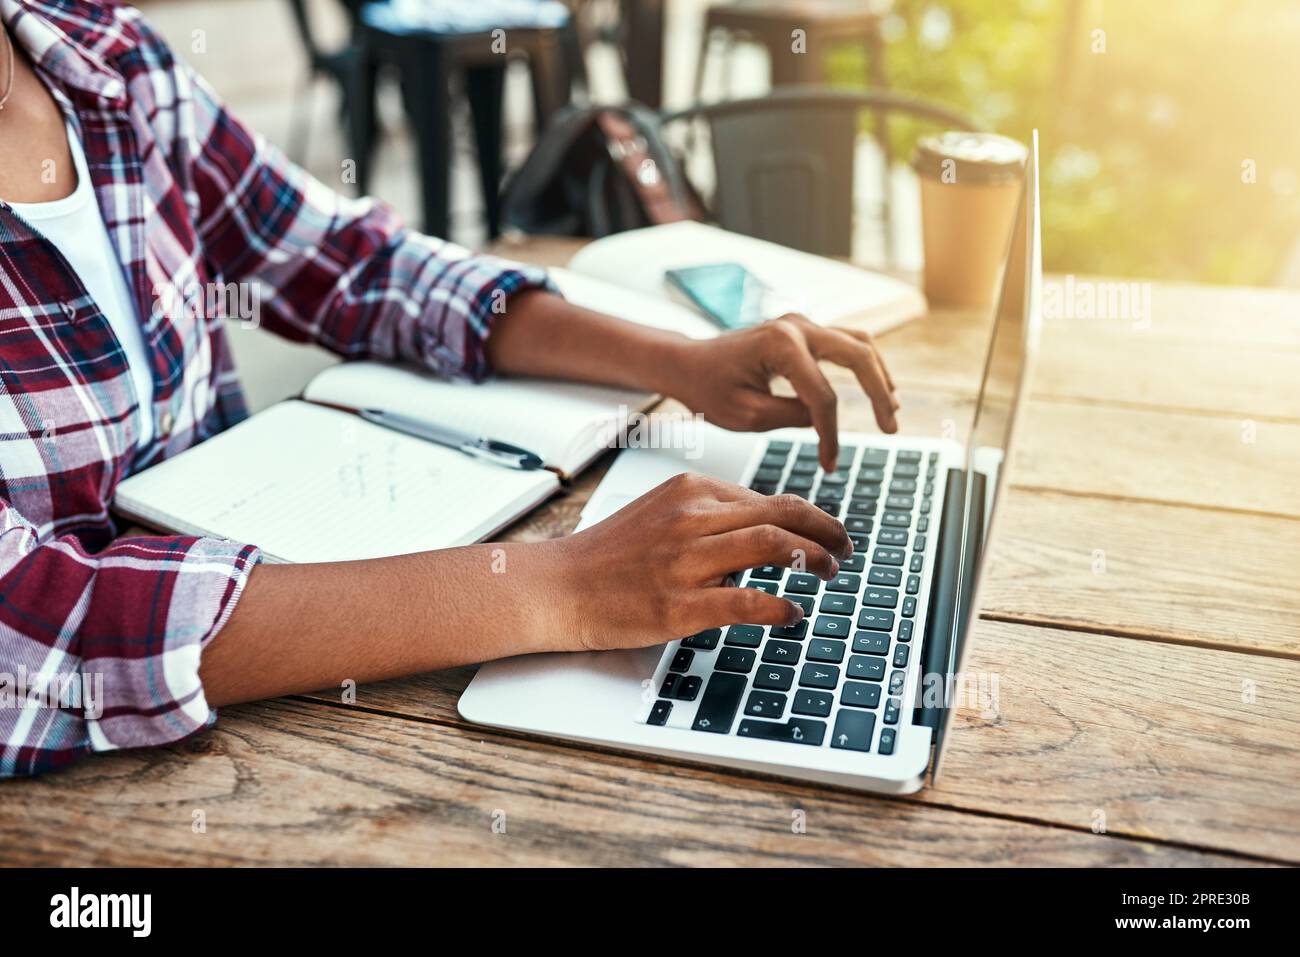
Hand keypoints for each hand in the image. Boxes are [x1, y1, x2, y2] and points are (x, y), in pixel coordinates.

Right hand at [551, 472, 853, 651]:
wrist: (559, 586)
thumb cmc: (610, 555)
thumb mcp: (660, 512)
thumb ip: (710, 515)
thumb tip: (765, 527)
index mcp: (691, 493)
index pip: (769, 499)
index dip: (811, 517)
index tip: (829, 533)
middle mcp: (692, 520)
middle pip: (782, 515)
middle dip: (826, 532)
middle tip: (845, 552)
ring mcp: (687, 562)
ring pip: (773, 547)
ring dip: (814, 561)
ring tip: (828, 575)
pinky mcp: (679, 605)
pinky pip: (746, 601)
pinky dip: (781, 608)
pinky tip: (792, 615)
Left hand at [662, 314, 898, 471]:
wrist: (687, 364)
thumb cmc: (708, 388)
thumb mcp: (745, 414)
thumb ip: (791, 416)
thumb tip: (825, 420)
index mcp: (780, 344)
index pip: (822, 395)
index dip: (831, 434)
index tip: (829, 464)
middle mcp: (796, 325)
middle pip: (857, 355)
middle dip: (878, 393)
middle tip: (891, 428)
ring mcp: (801, 324)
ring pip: (858, 343)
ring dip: (879, 375)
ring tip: (892, 409)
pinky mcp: (803, 331)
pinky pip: (846, 343)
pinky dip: (866, 365)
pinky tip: (879, 388)